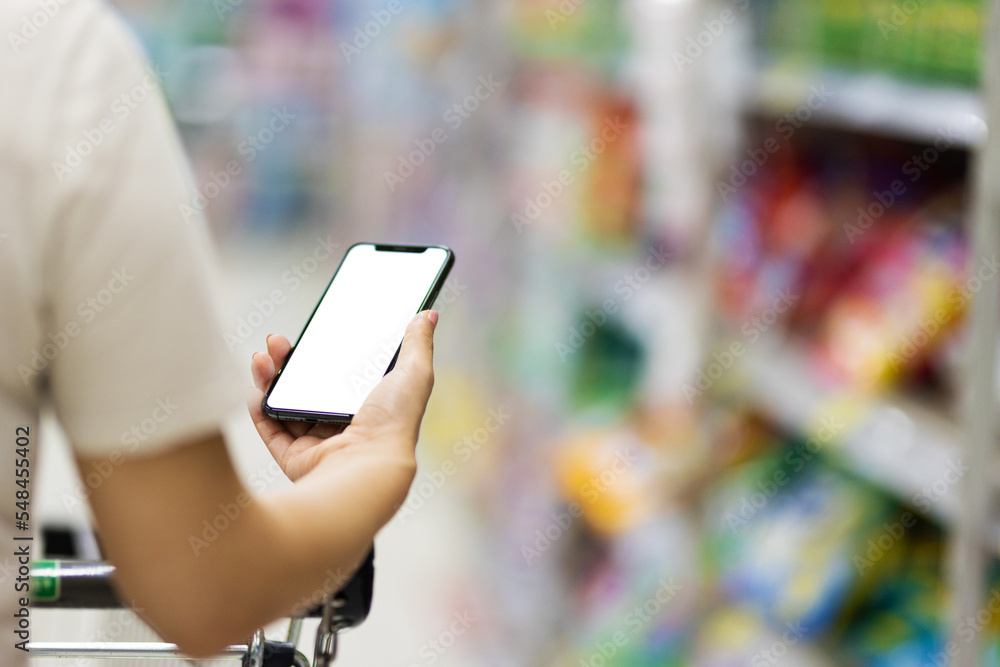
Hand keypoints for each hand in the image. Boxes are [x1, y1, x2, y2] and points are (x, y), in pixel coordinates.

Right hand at [248, 311, 437, 481]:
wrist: (368, 465)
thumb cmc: (394, 423)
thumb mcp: (413, 373)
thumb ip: (417, 343)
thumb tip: (428, 314)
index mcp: (369, 406)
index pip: (341, 374)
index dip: (324, 352)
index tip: (310, 331)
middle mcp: (343, 425)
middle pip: (308, 388)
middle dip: (289, 361)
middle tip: (277, 341)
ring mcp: (317, 443)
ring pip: (286, 405)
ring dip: (270, 379)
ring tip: (263, 357)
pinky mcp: (296, 458)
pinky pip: (271, 429)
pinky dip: (260, 408)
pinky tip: (258, 388)